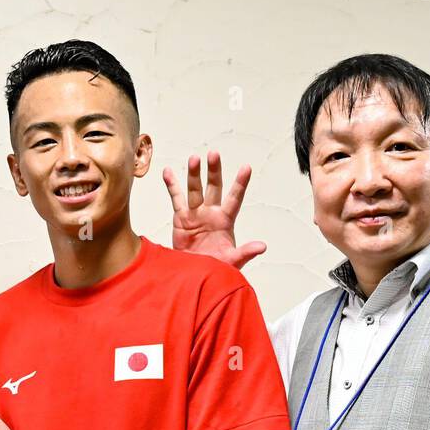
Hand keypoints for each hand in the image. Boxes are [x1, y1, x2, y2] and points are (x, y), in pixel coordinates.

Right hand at [162, 150, 265, 268]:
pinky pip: (176, 198)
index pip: (235, 198)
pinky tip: (168, 171)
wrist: (194, 275)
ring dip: (194, 174)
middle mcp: (211, 213)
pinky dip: (172, 185)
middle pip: (214, 187)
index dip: (240, 184)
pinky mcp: (181, 218)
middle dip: (214, 171)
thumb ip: (245, 252)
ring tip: (194, 159)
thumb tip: (262, 246)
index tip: (246, 168)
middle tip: (214, 154)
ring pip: (195, 189)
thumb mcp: (232, 261)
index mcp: (225, 221)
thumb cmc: (215, 268)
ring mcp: (196, 213)